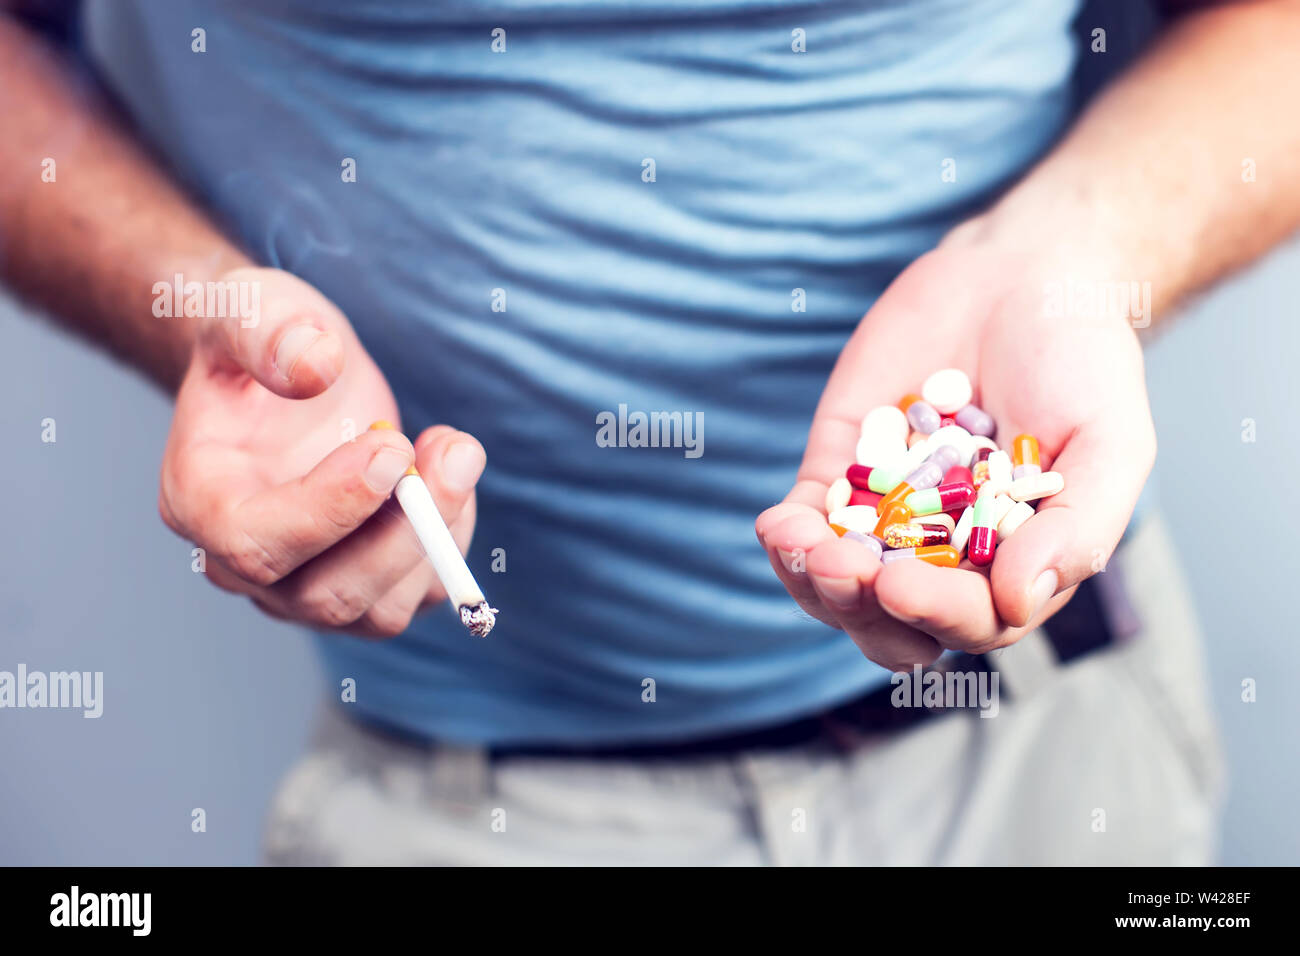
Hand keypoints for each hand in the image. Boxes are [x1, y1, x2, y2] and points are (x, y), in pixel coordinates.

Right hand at [159, 267, 484, 635]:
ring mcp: (305, 584)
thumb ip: (266, 329)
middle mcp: (245, 563)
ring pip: (380, 612)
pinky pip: (418, 594)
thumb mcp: (253, 305)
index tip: (392, 448)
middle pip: (328, 597)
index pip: (256, 544)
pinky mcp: (363, 583)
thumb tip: (313, 368)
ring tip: (456, 449)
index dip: (330, 509)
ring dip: (438, 535)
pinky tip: (450, 472)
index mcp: (199, 502)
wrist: (287, 365)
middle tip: (455, 451)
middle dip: (404, 532)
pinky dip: (452, 540)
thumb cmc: (261, 337)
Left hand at [756, 243, 1154, 669]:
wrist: (1023, 277)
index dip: (934, 615)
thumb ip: (1077, 528)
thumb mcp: (1109, 442)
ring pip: (838, 587)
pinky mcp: (842, 471)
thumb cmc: (1082, 364)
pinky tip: (777, 523)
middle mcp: (948, 554)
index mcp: (1016, 565)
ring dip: (812, 580)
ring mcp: (888, 516)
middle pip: (893, 624)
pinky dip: (786, 533)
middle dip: (860, 611)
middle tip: (843, 569)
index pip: (971, 621)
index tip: (900, 585)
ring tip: (799, 545)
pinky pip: (807, 521)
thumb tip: (1018, 600)